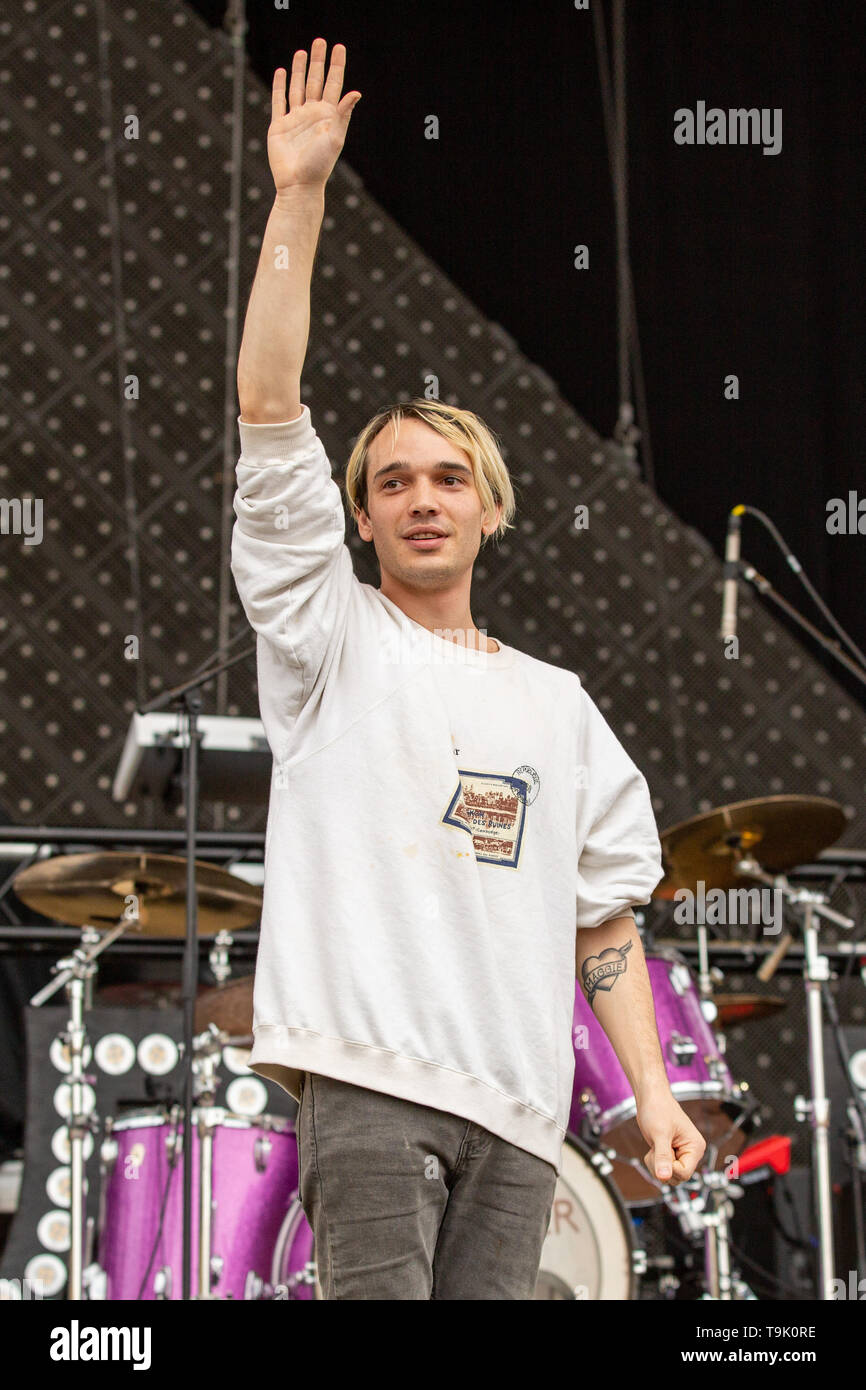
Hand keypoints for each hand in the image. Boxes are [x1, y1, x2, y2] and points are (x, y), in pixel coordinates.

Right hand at [268, 39, 360, 196]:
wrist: (298, 185)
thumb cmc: (319, 165)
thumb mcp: (335, 138)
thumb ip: (343, 114)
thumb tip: (356, 92)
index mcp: (328, 116)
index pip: (334, 84)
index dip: (336, 66)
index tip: (339, 47)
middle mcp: (313, 114)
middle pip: (315, 81)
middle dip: (318, 62)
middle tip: (320, 41)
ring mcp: (296, 119)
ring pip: (297, 88)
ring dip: (299, 70)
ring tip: (302, 52)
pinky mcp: (280, 126)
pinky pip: (279, 102)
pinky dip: (280, 87)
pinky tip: (282, 73)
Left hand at [636, 1088, 706, 1184]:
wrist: (651, 1097)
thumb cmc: (657, 1108)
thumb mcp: (659, 1134)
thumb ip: (662, 1157)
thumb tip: (664, 1176)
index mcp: (695, 1147)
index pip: (684, 1173)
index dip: (669, 1169)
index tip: (660, 1154)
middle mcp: (691, 1152)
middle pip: (677, 1177)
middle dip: (661, 1166)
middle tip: (655, 1148)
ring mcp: (681, 1154)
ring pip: (669, 1175)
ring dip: (657, 1164)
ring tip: (655, 1146)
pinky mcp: (672, 1154)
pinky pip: (664, 1169)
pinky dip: (655, 1162)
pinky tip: (654, 1147)